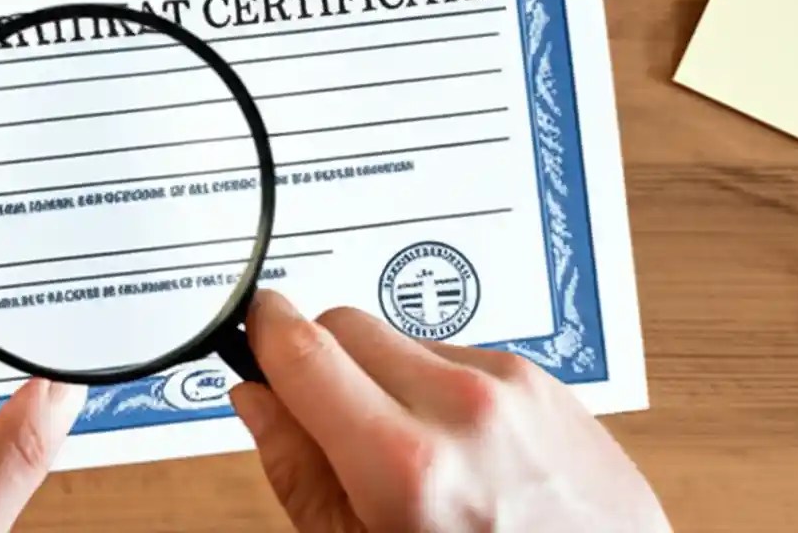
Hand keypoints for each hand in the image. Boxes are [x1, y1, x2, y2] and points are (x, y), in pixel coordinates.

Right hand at [229, 290, 669, 532]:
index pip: (303, 347)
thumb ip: (299, 473)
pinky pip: (458, 353)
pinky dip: (440, 387)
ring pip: (402, 337)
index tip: (253, 330)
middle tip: (328, 419)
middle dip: (322, 360)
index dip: (262, 330)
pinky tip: (459, 446)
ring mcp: (512, 386)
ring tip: (411, 450)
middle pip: (347, 323)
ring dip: (385, 376)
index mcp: (407, 465)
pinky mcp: (544, 379)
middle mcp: (464, 408)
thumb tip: (257, 399)